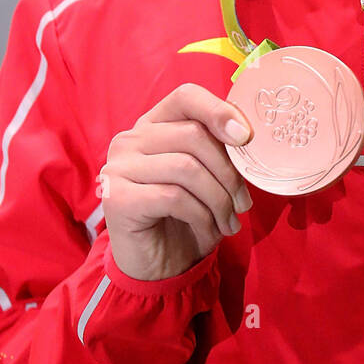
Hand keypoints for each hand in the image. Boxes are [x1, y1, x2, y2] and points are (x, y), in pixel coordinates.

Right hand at [102, 83, 253, 280]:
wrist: (159, 267)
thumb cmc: (186, 216)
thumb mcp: (208, 176)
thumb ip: (219, 148)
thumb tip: (247, 132)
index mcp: (153, 125)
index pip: (185, 96)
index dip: (218, 110)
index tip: (246, 136)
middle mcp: (129, 140)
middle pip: (193, 135)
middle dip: (229, 172)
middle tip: (243, 203)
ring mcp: (118, 168)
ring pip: (187, 168)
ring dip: (219, 200)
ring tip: (229, 222)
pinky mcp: (117, 198)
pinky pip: (174, 197)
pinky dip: (202, 216)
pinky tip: (209, 231)